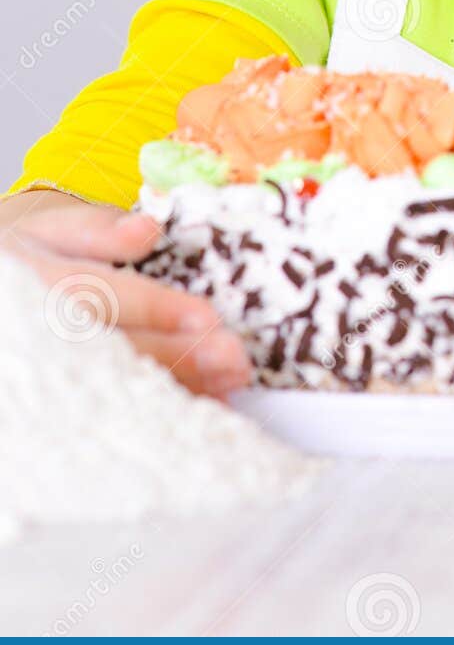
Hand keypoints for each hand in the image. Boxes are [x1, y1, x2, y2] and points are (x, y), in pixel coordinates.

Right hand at [0, 191, 251, 398]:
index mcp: (38, 282)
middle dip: (177, 358)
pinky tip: (193, 410)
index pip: (101, 297)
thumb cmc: (27, 259)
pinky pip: (105, 415)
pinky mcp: (55, 404)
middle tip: (234, 362)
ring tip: (227, 388)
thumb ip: (96, 230)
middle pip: (113, 352)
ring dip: (174, 388)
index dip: (157, 310)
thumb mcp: (48, 231)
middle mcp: (40, 333)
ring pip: (112, 389)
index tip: (209, 320)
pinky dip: (153, 413)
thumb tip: (148, 229)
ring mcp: (47, 372)